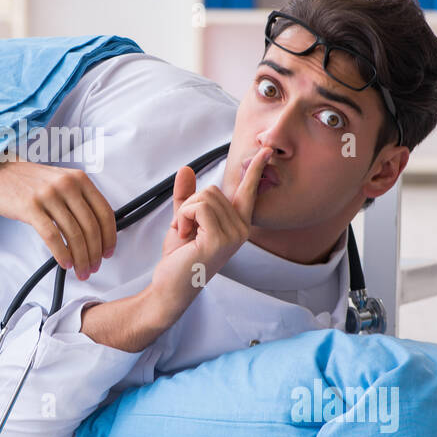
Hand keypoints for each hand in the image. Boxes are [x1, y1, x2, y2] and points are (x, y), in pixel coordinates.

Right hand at [0, 159, 116, 280]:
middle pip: (90, 227)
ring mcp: (48, 195)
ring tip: (80, 270)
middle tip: (93, 267)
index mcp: (79, 179)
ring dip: (80, 258)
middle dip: (95, 253)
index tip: (108, 252)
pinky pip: (52, 236)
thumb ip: (79, 199)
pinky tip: (65, 263)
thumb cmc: (30, 182)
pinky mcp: (30, 207)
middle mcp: (67, 185)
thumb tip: (97, 232)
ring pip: (73, 234)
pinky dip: (62, 254)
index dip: (109, 237)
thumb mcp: (61, 181)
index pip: (104, 212)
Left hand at [147, 145, 271, 315]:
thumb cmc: (179, 258)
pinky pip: (198, 208)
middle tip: (186, 229)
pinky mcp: (220, 240)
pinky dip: (184, 217)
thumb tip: (186, 169)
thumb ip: (187, 196)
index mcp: (238, 224)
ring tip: (186, 234)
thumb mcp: (183, 220)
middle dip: (190, 205)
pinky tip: (185, 235)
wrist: (170, 285)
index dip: (256, 169)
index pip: (249, 191)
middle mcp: (242, 229)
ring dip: (185, 213)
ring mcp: (234, 235)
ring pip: (204, 198)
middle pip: (213, 190)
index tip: (266, 151)